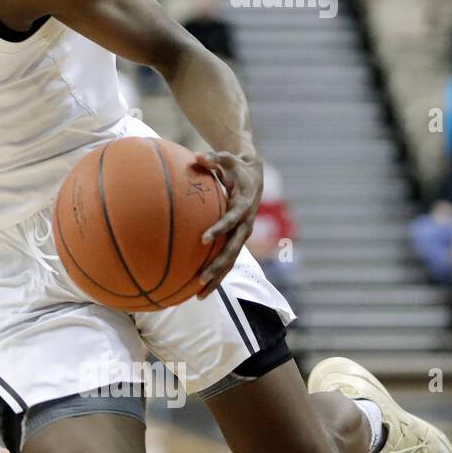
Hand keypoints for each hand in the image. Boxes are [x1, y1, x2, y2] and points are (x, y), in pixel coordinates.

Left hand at [194, 151, 262, 298]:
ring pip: (230, 262)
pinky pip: (226, 259)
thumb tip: (197, 156)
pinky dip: (215, 274)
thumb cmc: (236, 166)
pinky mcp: (236, 239)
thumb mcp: (227, 159)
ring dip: (216, 279)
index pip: (231, 221)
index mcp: (243, 206)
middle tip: (200, 279)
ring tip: (199, 296)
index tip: (203, 240)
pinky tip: (198, 289)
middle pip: (232, 251)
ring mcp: (242, 235)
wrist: (253, 173)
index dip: (219, 229)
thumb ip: (213, 158)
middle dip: (217, 267)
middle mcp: (245, 225)